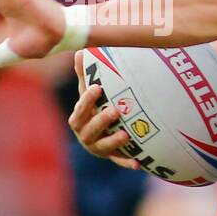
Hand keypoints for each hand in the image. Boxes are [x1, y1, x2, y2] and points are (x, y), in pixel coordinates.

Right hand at [68, 51, 139, 168]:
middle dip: (101, 120)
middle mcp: (85, 135)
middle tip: (116, 110)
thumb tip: (80, 52)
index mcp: (79, 118)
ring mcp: (98, 147)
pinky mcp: (111, 157)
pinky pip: (119, 161)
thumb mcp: (88, 93)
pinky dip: (127, 163)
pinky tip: (138, 164)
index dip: (87, 100)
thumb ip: (85, 76)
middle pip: (90, 129)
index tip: (98, 87)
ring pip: (103, 146)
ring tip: (125, 134)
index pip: (80, 109)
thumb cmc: (93, 109)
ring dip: (113, 140)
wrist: (99, 135)